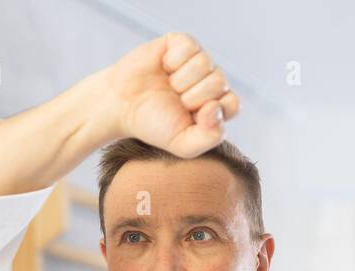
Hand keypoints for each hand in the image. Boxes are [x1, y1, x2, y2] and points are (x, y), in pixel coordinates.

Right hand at [104, 33, 240, 157]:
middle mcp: (210, 81)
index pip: (233, 104)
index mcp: (216, 106)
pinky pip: (190, 47)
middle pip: (219, 82)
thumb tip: (217, 107)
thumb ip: (210, 137)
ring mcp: (197, 61)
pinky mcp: (181, 43)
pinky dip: (173, 61)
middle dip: (193, 96)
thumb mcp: (184, 144)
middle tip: (176, 101)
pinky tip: (164, 68)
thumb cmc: (154, 125)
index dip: (213, 111)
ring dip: (181, 80)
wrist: (122, 105)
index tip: (192, 117)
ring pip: (205, 63)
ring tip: (169, 86)